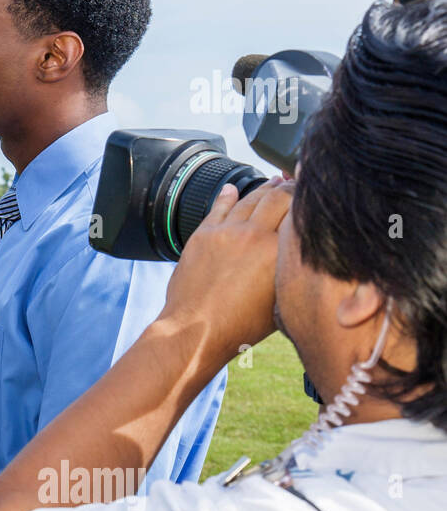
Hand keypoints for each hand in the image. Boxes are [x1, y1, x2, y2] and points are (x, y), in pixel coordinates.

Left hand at [160, 178, 293, 363]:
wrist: (196, 329)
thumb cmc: (240, 326)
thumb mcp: (282, 302)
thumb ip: (292, 272)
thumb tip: (301, 258)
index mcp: (279, 252)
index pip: (300, 213)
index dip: (309, 202)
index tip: (314, 197)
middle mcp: (254, 235)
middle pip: (278, 197)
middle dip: (291, 188)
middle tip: (298, 183)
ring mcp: (226, 231)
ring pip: (250, 199)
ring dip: (265, 188)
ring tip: (275, 181)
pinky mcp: (203, 234)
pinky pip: (219, 207)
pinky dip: (229, 195)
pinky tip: (233, 188)